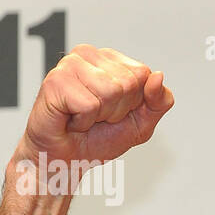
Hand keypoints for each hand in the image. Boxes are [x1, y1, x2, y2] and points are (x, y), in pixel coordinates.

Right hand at [14, 44, 173, 169]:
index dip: (134, 102)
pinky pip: (89, 105)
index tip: (115, 110)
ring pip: (110, 91)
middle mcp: (88, 55)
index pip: (143, 73)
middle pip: (129, 82)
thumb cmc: (98, 138)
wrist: (67, 159)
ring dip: (100, 115)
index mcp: (110, 59)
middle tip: (98, 116)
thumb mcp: (142, 123)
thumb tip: (158, 77)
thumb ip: (159, 101)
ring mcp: (69, 65)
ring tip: (84, 117)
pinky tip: (72, 119)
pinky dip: (84, 121)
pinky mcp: (55, 80)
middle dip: (118, 110)